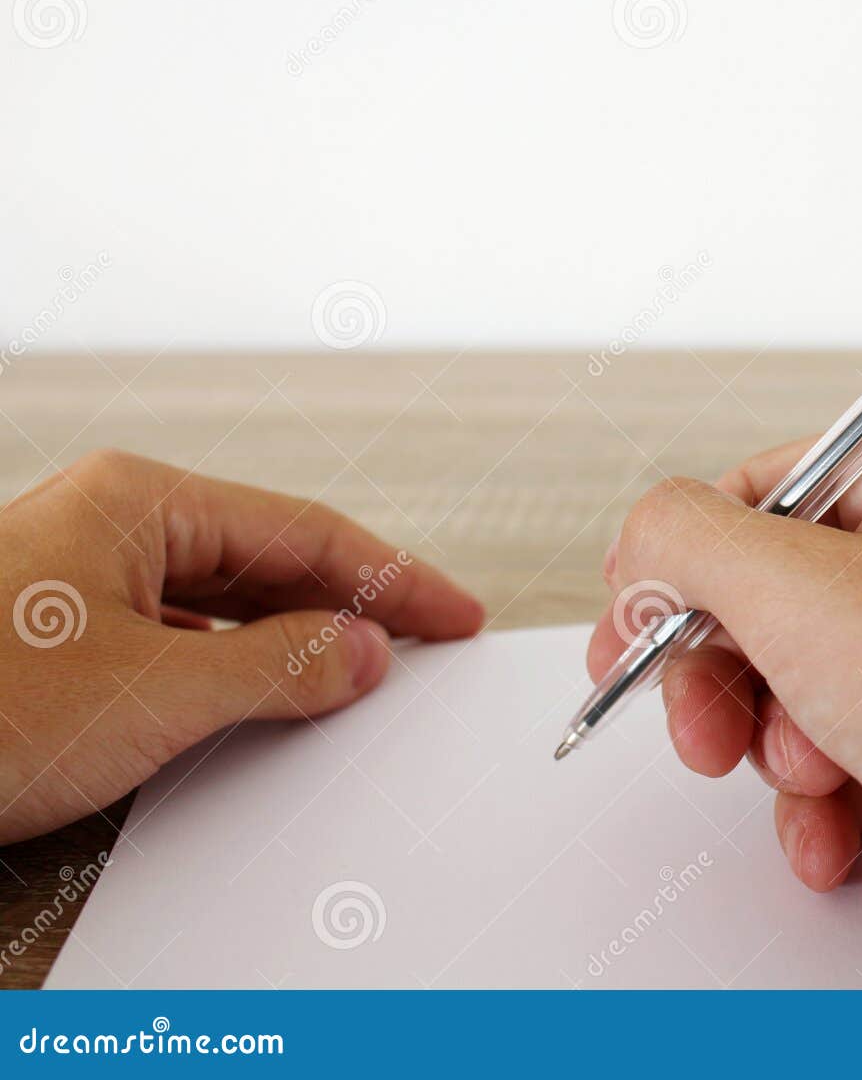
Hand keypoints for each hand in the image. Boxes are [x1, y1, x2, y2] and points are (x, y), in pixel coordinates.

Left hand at [0, 449, 483, 845]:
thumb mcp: (150, 692)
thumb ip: (277, 666)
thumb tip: (360, 652)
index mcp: (140, 502)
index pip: (306, 531)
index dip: (394, 577)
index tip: (454, 614)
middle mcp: (113, 524)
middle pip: (268, 558)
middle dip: (348, 608)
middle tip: (419, 651)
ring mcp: (84, 577)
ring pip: (224, 602)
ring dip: (291, 644)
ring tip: (356, 684)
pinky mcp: (61, 633)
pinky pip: (180, 639)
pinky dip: (235, 669)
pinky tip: (262, 703)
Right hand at [591, 399, 861, 987]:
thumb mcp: (803, 596)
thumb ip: (685, 543)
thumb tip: (646, 543)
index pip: (757, 489)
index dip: (679, 570)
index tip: (628, 643)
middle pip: (783, 596)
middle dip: (734, 681)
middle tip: (711, 739)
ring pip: (825, 684)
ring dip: (788, 752)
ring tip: (815, 788)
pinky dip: (843, 797)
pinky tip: (838, 840)